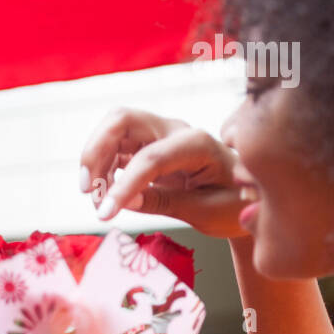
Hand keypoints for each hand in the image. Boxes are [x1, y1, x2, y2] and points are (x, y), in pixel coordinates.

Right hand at [80, 108, 245, 237]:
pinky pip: (116, 147)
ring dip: (95, 160)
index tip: (105, 214)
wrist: (246, 196)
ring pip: (113, 129)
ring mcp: (160, 135)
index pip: (149, 158)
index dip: (122, 186)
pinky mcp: (149, 146)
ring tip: (96, 199)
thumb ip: (165, 203)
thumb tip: (125, 201)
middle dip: (96, 151)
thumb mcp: (206, 211)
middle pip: (122, 120)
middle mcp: (175, 130)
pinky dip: (103, 168)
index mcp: (197, 144)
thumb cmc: (233, 203)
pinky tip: (104, 193)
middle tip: (87, 190)